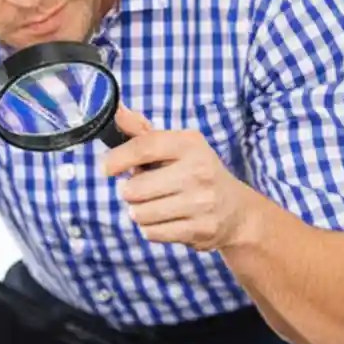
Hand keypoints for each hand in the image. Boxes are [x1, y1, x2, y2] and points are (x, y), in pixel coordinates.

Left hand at [103, 105, 253, 251]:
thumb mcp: (176, 146)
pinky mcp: (200, 229)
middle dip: (130, 191)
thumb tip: (114, 110)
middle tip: (142, 189)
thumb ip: (142, 131)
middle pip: (135, 188)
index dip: (118, 158)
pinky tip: (166, 220)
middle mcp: (198, 171)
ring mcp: (201, 202)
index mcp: (190, 144)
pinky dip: (151, 228)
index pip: (144, 147)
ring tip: (154, 205)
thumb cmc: (196, 172)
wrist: (237, 211)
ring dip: (139, 212)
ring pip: (140, 213)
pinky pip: (152, 233)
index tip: (107, 168)